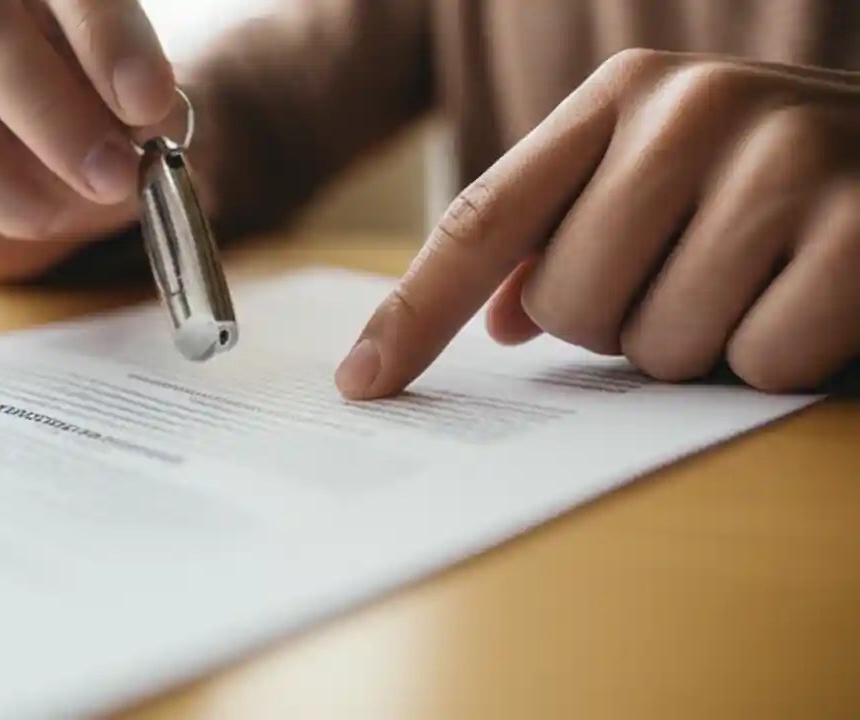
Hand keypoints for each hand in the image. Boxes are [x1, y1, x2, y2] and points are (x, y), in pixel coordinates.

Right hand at [0, 0, 177, 280]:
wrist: (69, 174)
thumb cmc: (114, 129)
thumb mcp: (152, 117)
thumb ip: (153, 114)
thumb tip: (139, 127)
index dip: (106, 39)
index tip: (148, 103)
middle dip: (52, 117)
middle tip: (114, 178)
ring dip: (11, 192)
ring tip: (69, 217)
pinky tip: (14, 237)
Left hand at [337, 49, 859, 397]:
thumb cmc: (764, 181)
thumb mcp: (657, 176)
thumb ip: (563, 234)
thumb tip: (492, 323)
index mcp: (620, 95)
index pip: (483, 221)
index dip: (414, 313)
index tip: (364, 384)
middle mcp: (693, 107)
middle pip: (567, 302)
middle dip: (616, 323)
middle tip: (685, 278)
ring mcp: (783, 158)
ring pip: (658, 342)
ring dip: (698, 342)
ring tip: (752, 281)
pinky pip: (759, 361)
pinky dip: (777, 357)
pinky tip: (811, 297)